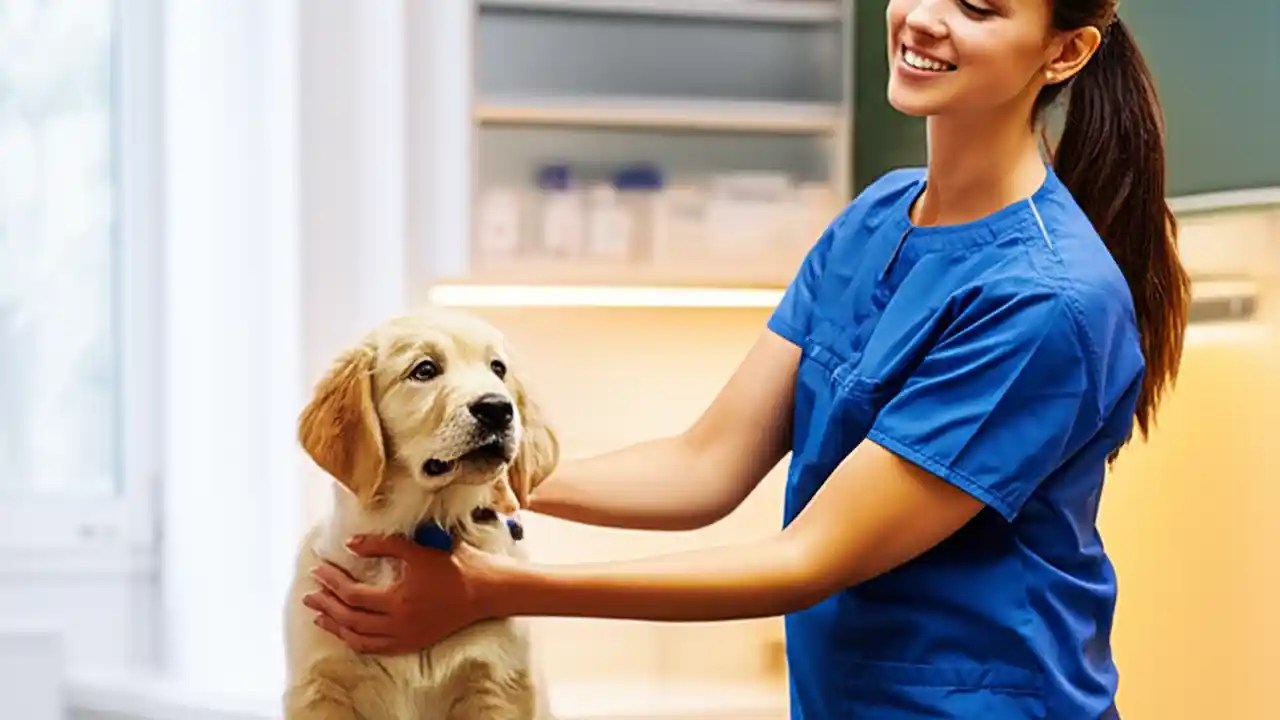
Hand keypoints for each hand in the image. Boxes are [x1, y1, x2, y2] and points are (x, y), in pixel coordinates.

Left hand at [303, 534, 500, 654]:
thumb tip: (350, 544)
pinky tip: (346, 632)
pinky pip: (376, 648)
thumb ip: (381, 546)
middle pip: (350, 619)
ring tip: (319, 614)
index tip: (318, 570)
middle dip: (327, 605)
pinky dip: (356, 641)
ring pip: (359, 638)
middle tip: (310, 592)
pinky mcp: (412, 643)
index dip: (332, 582)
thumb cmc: (454, 566)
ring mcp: (405, 637)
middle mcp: (398, 624)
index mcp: (398, 600)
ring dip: (336, 626)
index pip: (353, 594)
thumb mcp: (416, 549)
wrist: (484, 591)